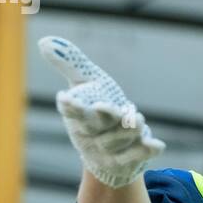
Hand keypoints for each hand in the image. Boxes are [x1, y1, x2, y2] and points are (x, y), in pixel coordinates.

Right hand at [38, 36, 164, 187]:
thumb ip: (70, 63)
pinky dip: (146, 151)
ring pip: (116, 141)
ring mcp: (109, 151)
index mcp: (78, 117)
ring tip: (137, 120)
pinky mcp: (128, 162)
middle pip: (94, 126)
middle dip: (101, 116)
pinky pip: (137, 157)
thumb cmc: (95, 112)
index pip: (73, 111)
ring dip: (127, 131)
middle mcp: (91, 136)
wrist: (108, 157)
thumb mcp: (85, 84)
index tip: (64, 98)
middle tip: (105, 106)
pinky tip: (158, 145)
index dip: (69, 105)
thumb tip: (44, 41)